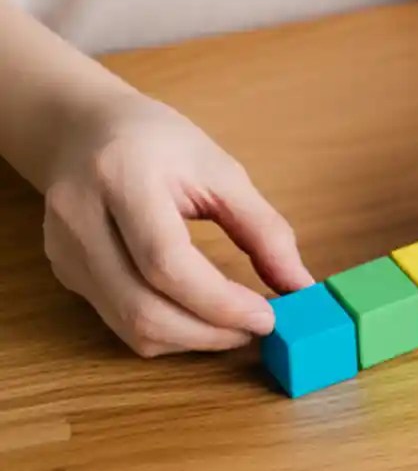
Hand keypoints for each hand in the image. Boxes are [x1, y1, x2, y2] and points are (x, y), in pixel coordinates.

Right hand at [42, 93, 313, 356]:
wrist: (82, 130)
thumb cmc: (158, 142)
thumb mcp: (221, 170)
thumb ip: (263, 228)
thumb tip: (300, 285)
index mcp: (123, 177)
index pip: (166, 261)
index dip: (219, 302)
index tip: (268, 316)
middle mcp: (81, 218)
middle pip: (142, 307)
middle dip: (210, 333)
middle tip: (258, 328)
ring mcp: (65, 251)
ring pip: (129, 326)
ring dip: (192, 340)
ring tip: (235, 325)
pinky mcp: (65, 273)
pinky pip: (120, 322)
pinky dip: (169, 331)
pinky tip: (199, 315)